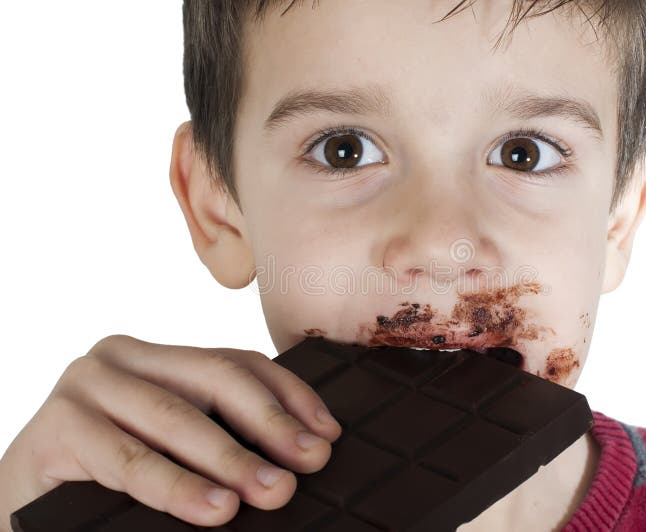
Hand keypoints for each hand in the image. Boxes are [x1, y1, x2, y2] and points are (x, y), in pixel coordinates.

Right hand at [0, 334, 341, 529]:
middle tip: (309, 464)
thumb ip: (216, 438)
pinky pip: (129, 460)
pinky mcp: (57, 426)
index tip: (327, 434)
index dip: (289, 396)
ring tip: (271, 492)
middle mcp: (122, 357)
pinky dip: (176, 487)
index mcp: (158, 357)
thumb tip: (291, 461)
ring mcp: (87, 385)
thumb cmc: (105, 478)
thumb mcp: (172, 448)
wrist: (25, 506)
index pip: (238, 363)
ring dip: (229, 460)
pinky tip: (213, 508)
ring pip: (176, 418)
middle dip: (269, 425)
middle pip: (215, 380)